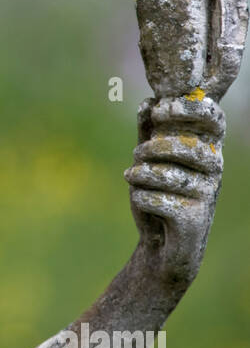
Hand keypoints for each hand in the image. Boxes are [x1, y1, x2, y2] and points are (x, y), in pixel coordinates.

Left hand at [125, 95, 223, 284]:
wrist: (160, 245)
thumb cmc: (158, 195)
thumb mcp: (149, 160)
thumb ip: (148, 132)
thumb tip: (148, 102)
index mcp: (207, 150)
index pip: (214, 119)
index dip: (189, 109)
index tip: (160, 109)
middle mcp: (214, 170)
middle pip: (184, 146)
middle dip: (153, 147)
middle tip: (137, 153)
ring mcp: (207, 194)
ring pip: (166, 174)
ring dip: (140, 175)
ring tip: (132, 177)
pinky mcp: (194, 218)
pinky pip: (157, 199)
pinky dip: (141, 198)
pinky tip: (142, 203)